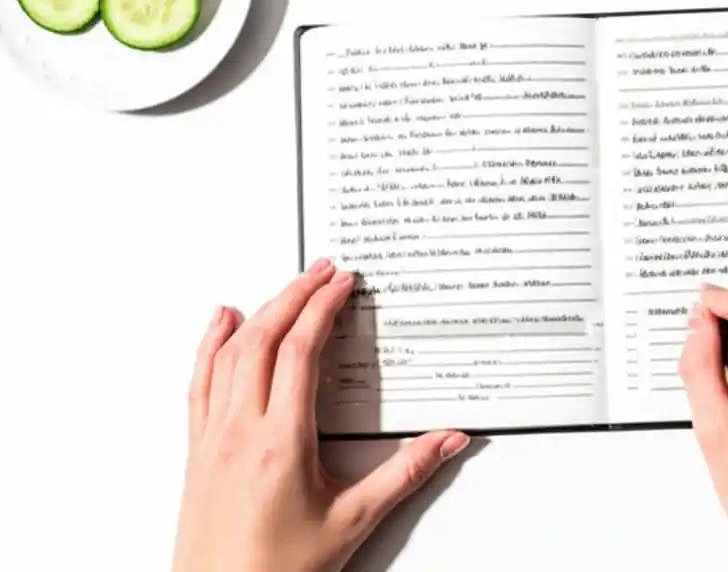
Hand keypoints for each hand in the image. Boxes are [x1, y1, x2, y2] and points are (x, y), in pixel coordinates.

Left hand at [173, 258, 470, 571]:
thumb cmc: (277, 571)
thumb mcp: (354, 520)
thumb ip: (406, 474)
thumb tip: (448, 442)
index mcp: (280, 442)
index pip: (299, 353)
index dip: (322, 309)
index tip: (341, 284)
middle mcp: (239, 432)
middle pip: (263, 341)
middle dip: (294, 296)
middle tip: (322, 271)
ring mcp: (211, 439)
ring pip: (228, 355)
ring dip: (259, 312)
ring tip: (284, 286)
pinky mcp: (196, 451)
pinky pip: (198, 383)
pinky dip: (210, 345)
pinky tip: (219, 326)